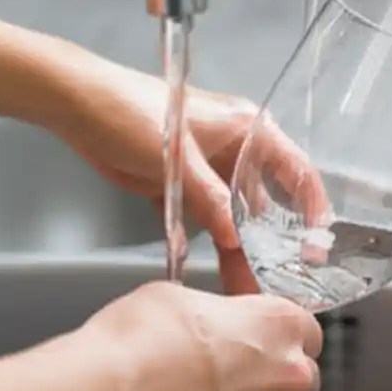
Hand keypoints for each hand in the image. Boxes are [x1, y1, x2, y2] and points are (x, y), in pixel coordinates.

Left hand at [50, 61, 327, 293]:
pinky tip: (214, 273)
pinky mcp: (180, 185)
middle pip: (266, 202)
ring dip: (239, 249)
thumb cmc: (133, 113)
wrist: (74, 102)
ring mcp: (208, 170)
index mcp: (248, 131)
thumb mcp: (178, 156)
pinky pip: (204, 219)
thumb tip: (238, 241)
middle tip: (280, 282)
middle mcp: (236, 151)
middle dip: (273, 242)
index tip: (316, 247)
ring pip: (234, 216)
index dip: (313, 208)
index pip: (296, 170)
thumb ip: (210, 199)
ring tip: (246, 288)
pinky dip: (208, 244)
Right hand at [84, 282, 322, 390]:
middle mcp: (292, 374)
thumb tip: (214, 320)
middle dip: (272, 378)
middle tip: (230, 381)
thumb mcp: (177, 298)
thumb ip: (217, 312)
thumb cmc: (137, 347)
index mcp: (281, 324)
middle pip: (300, 376)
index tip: (257, 342)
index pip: (304, 330)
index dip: (276, 337)